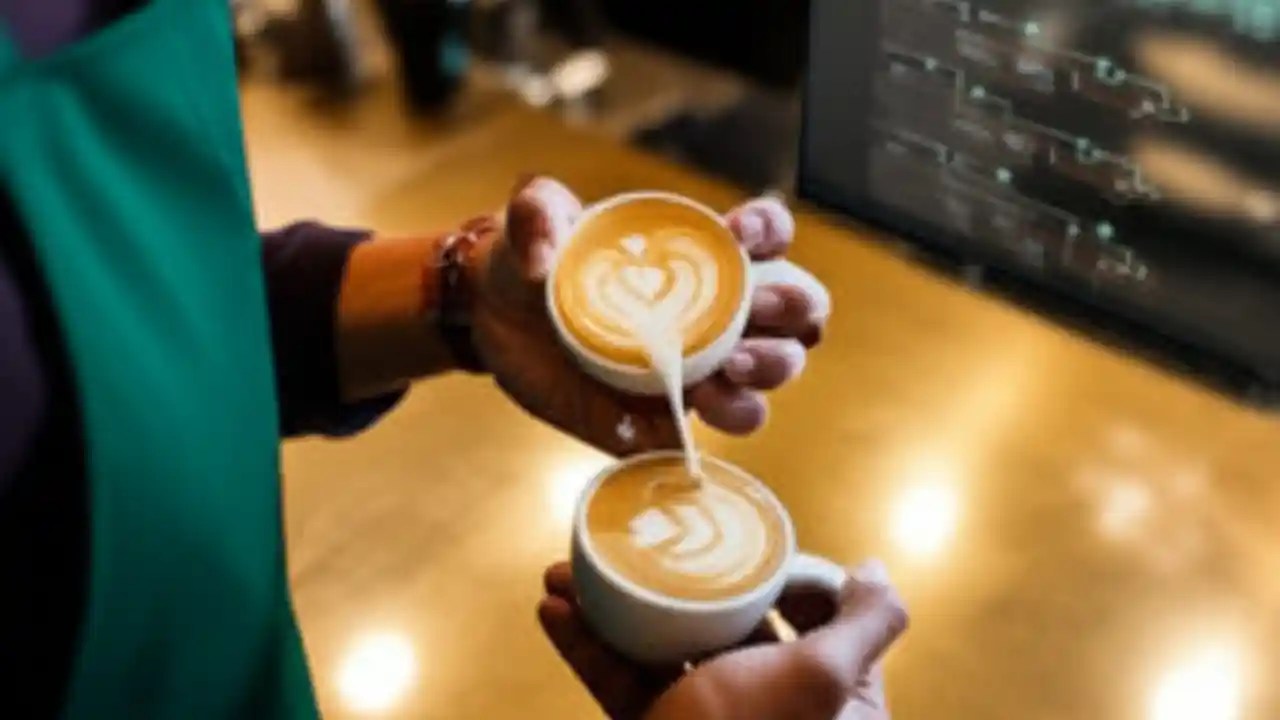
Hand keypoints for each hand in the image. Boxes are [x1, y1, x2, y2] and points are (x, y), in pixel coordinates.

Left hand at [468, 177, 829, 454]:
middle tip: (750, 317)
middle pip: (796, 318)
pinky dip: (694, 441)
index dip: (769, 232)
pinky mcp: (659, 420)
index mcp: (701, 255)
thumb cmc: (531, 257)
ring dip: (758, 384)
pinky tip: (666, 425)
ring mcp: (695, 371)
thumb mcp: (530, 216)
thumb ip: (536, 212)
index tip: (738, 234)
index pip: (768, 237)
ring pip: (765, 387)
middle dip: (793, 315)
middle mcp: (716, 315)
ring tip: (714, 381)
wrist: (493, 318)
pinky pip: (697, 442)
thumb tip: (542, 260)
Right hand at [538, 561, 906, 719]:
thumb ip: (864, 625)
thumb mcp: (822, 680)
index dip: (790, 579)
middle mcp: (771, 709)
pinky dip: (587, 648)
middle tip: (648, 544)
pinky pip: (620, 684)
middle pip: (733, 626)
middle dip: (682, 580)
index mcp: (831, 702)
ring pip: (663, 648)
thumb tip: (877, 571)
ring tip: (569, 571)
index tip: (752, 557)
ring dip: (613, 606)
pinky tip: (555, 610)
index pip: (822, 622)